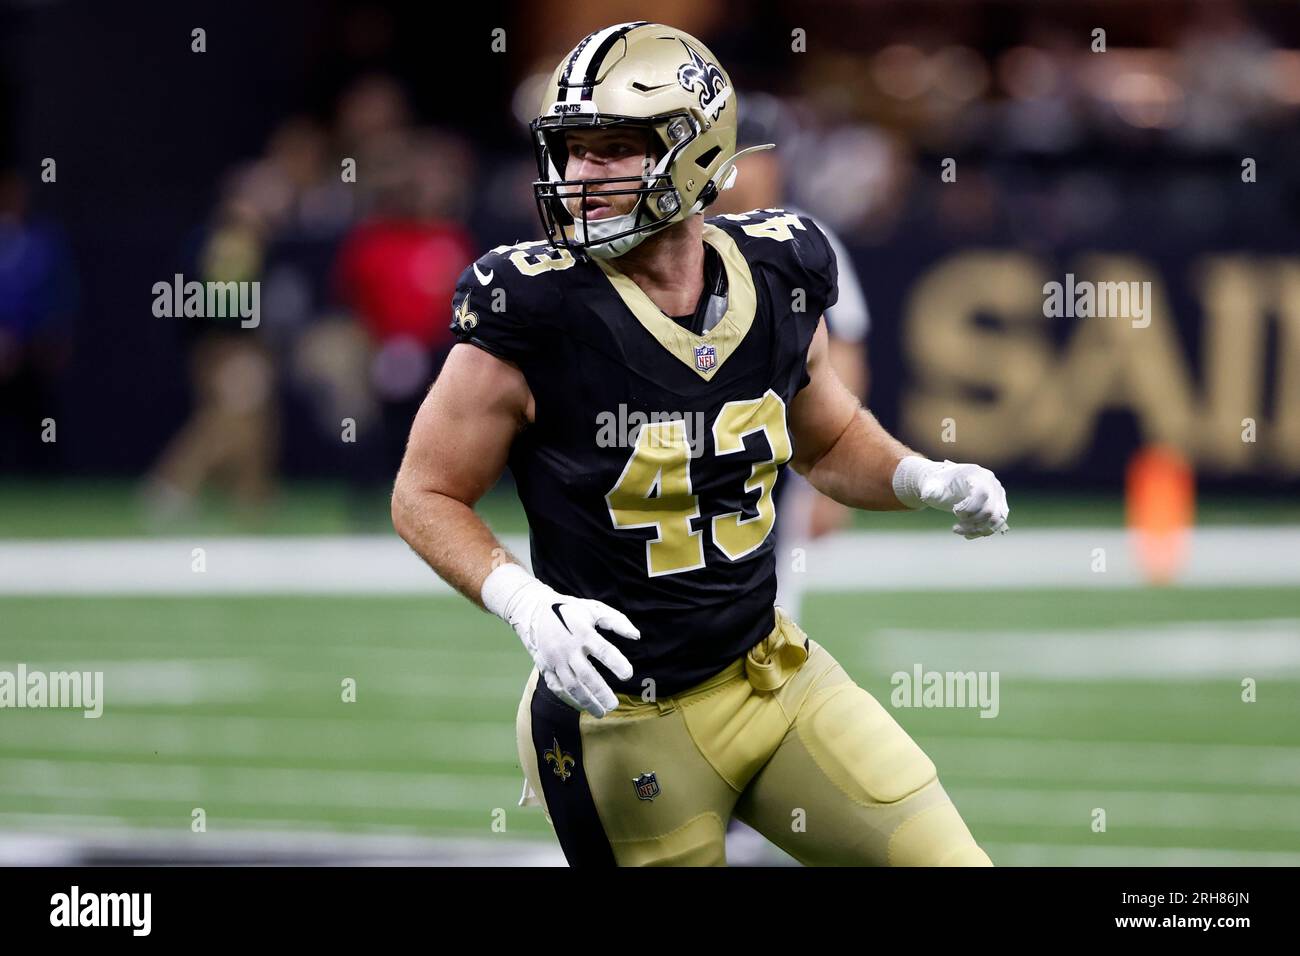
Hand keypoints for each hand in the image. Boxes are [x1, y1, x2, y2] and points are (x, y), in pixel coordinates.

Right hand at [482, 564, 638, 716]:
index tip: (628, 675)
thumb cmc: (570, 610)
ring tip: (601, 712)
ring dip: (586, 701)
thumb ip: (616, 621)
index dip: (615, 663)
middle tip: (614, 705)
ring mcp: (555, 660)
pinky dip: (569, 699)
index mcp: (582, 632)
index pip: (602, 650)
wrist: (534, 611)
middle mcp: (568, 648)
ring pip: (571, 685)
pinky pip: (557, 687)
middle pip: (586, 674)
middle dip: (600, 692)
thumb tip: (636, 636)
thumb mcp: (594, 609)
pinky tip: (582, 706)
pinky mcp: (545, 667)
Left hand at [893, 456, 1009, 538]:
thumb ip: (931, 491)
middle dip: (971, 523)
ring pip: (996, 519)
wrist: (946, 485)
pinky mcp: (1000, 505)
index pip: (982, 494)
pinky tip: (968, 533)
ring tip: (960, 531)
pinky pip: (998, 523)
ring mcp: (998, 495)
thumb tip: (929, 495)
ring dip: (978, 530)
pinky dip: (983, 531)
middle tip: (955, 528)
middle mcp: (992, 483)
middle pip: (990, 510)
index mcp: (977, 474)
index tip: (955, 512)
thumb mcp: (932, 486)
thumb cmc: (939, 485)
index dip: (969, 508)